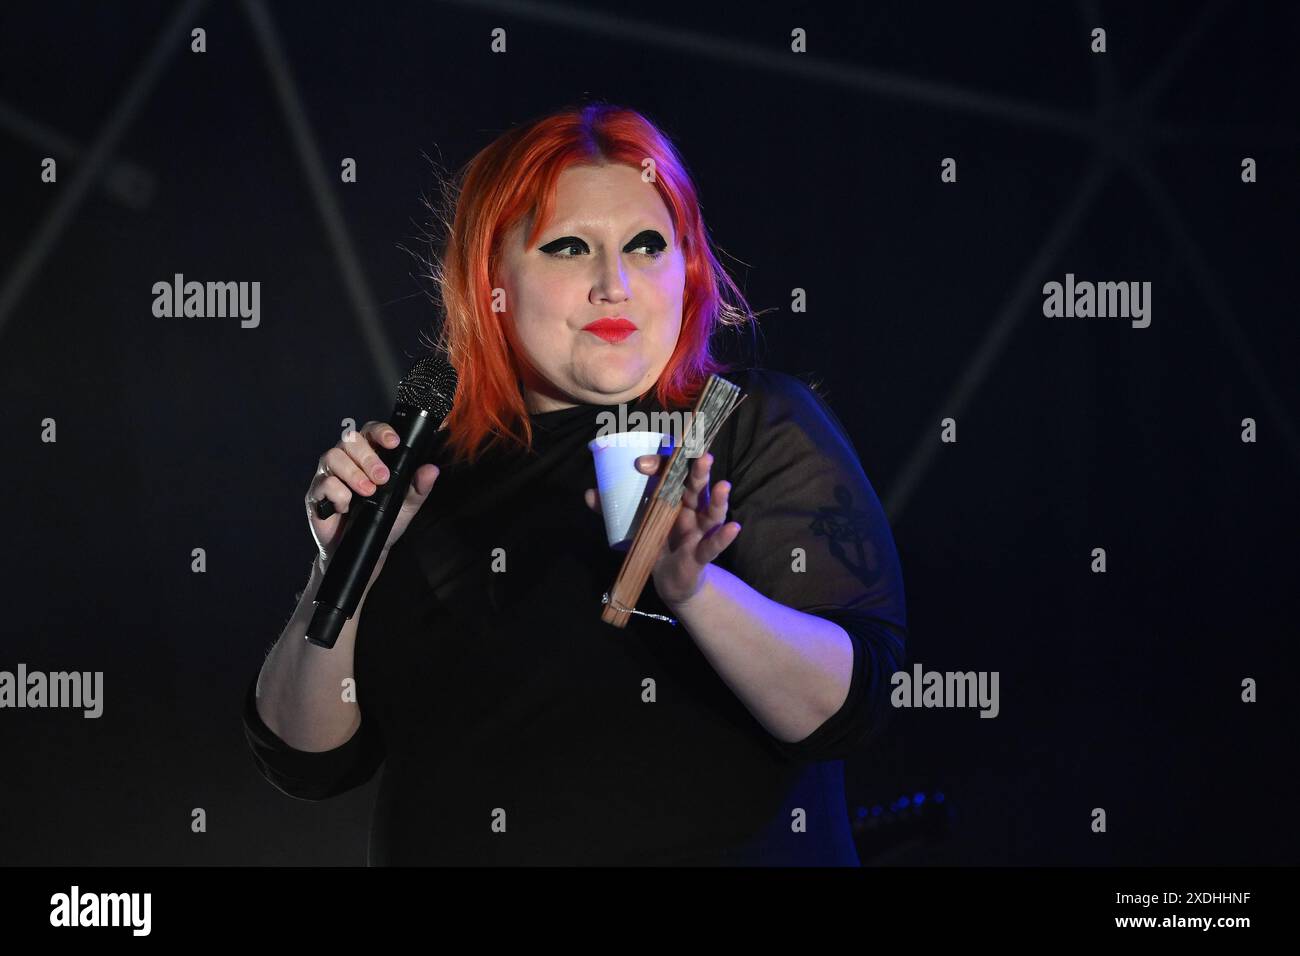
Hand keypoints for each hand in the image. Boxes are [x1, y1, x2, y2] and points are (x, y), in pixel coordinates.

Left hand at [584, 451, 740, 608]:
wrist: (669, 581)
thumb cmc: (656, 544)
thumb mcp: (635, 526)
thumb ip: (611, 511)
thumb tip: (589, 494)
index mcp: (674, 499)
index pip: (671, 476)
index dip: (659, 467)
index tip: (641, 465)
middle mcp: (690, 511)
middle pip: (696, 488)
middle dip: (699, 473)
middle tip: (702, 456)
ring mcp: (699, 531)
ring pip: (711, 513)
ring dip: (718, 499)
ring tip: (723, 486)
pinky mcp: (701, 554)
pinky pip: (713, 545)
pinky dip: (723, 537)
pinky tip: (733, 528)